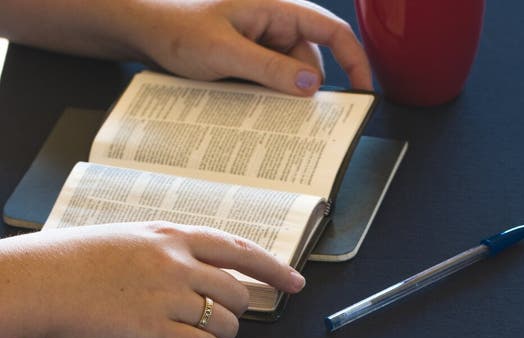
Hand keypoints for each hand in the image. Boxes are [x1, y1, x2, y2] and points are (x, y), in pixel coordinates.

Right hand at [0, 222, 304, 337]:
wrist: (37, 283)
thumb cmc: (71, 264)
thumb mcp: (125, 241)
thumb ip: (165, 254)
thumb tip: (192, 276)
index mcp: (171, 237)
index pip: (238, 248)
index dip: (273, 268)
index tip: (295, 283)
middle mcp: (177, 263)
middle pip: (238, 295)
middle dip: (230, 316)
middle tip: (205, 326)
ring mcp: (168, 296)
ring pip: (226, 326)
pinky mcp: (156, 332)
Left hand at [133, 0, 372, 94]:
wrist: (142, 28)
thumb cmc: (177, 27)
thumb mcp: (225, 51)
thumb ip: (269, 68)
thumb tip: (312, 85)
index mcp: (277, 9)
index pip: (332, 31)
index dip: (355, 61)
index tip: (363, 94)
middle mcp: (273, 24)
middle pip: (310, 62)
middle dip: (306, 92)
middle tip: (296, 123)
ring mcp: (260, 43)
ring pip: (288, 77)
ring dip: (280, 98)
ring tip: (258, 112)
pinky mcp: (246, 59)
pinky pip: (268, 82)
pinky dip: (264, 98)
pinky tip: (250, 110)